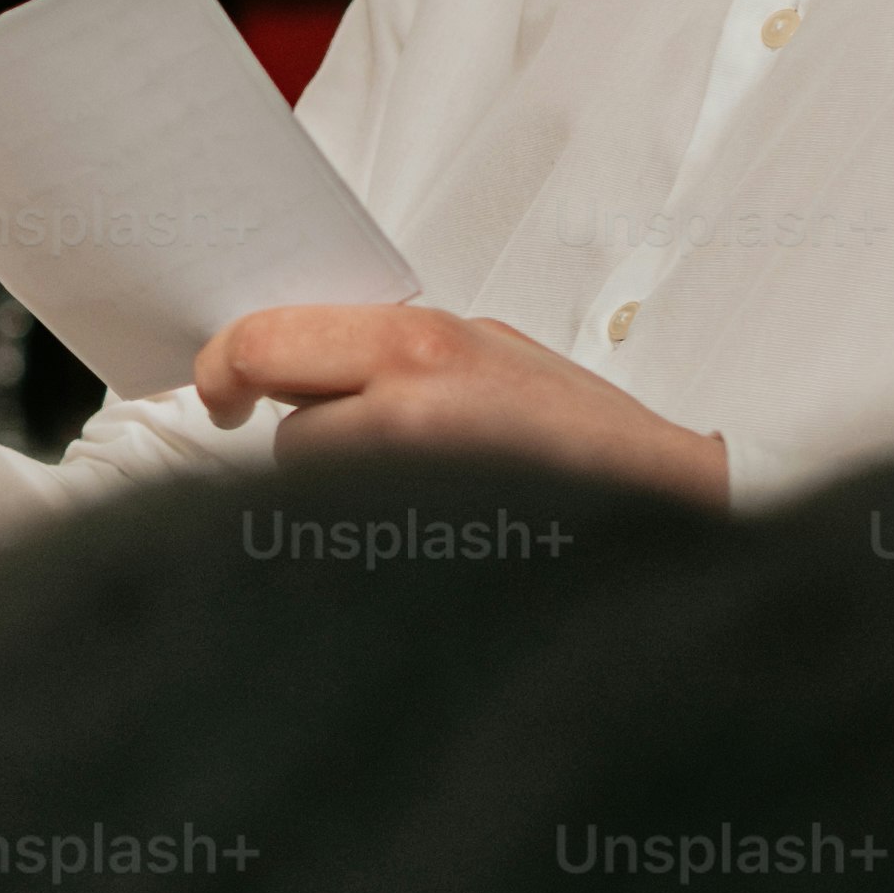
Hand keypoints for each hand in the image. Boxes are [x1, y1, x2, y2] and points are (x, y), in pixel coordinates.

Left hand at [194, 302, 731, 502]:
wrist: (675, 506)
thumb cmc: (589, 439)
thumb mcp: (491, 352)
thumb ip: (397, 353)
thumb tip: (313, 366)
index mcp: (422, 344)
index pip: (267, 340)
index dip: (226, 366)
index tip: (218, 390)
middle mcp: (409, 409)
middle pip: (288, 433)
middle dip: (313, 445)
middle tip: (364, 458)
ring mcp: (414, 489)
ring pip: (320, 496)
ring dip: (352, 501)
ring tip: (434, 496)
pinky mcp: (420, 552)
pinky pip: (354, 548)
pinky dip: (378, 544)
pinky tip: (439, 535)